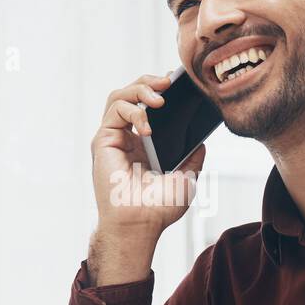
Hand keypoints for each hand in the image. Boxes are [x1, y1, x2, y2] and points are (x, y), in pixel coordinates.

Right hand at [88, 73, 205, 284]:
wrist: (140, 224)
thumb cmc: (159, 208)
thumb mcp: (187, 178)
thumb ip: (193, 156)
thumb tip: (202, 140)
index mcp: (144, 144)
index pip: (149, 106)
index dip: (160, 90)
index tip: (178, 83)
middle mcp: (127, 138)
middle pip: (132, 94)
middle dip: (150, 82)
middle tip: (168, 81)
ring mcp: (114, 138)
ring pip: (119, 96)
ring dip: (140, 89)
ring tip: (159, 98)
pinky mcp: (103, 141)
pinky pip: (114, 111)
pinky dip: (133, 111)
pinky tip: (147, 126)